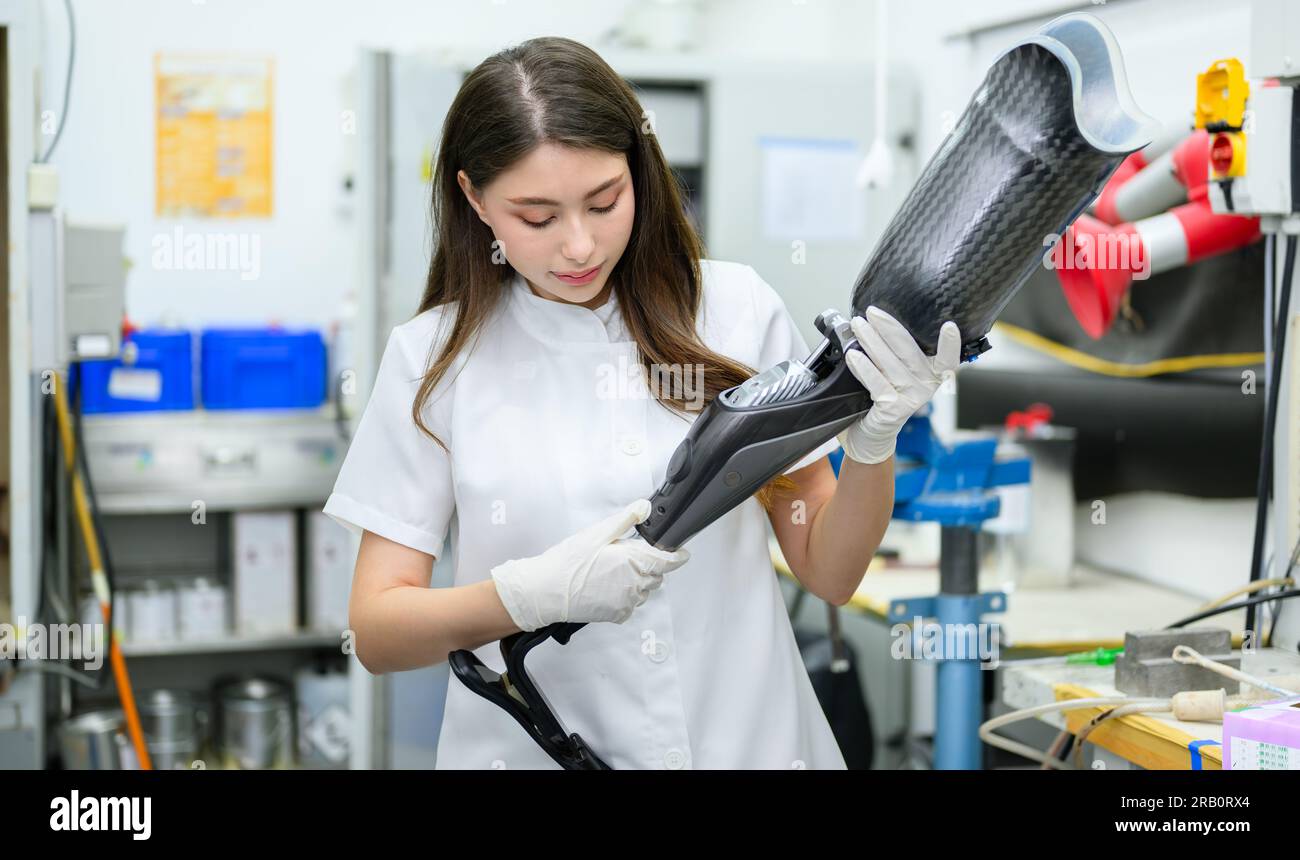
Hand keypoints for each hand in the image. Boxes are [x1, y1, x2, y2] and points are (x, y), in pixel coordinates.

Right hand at [490, 499, 690, 630]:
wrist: (545, 591)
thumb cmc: (568, 562)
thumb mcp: (598, 532)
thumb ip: (626, 519)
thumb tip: (645, 508)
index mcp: (634, 563)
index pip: (668, 562)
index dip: (677, 556)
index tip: (681, 553)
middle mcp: (635, 585)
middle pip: (657, 575)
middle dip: (649, 564)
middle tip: (625, 555)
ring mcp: (627, 602)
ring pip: (645, 590)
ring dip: (637, 580)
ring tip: (611, 571)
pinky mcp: (617, 615)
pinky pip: (631, 604)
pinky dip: (625, 595)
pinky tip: (606, 586)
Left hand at [839, 306, 960, 464]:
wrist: (870, 435)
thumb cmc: (883, 399)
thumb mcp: (896, 374)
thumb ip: (896, 353)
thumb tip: (876, 321)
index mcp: (933, 375)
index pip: (948, 359)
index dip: (951, 344)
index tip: (950, 326)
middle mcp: (926, 387)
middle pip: (909, 351)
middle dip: (888, 327)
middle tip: (872, 312)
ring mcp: (911, 399)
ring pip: (889, 363)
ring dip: (871, 342)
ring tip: (858, 326)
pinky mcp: (893, 409)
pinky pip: (876, 382)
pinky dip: (863, 367)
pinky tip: (853, 355)